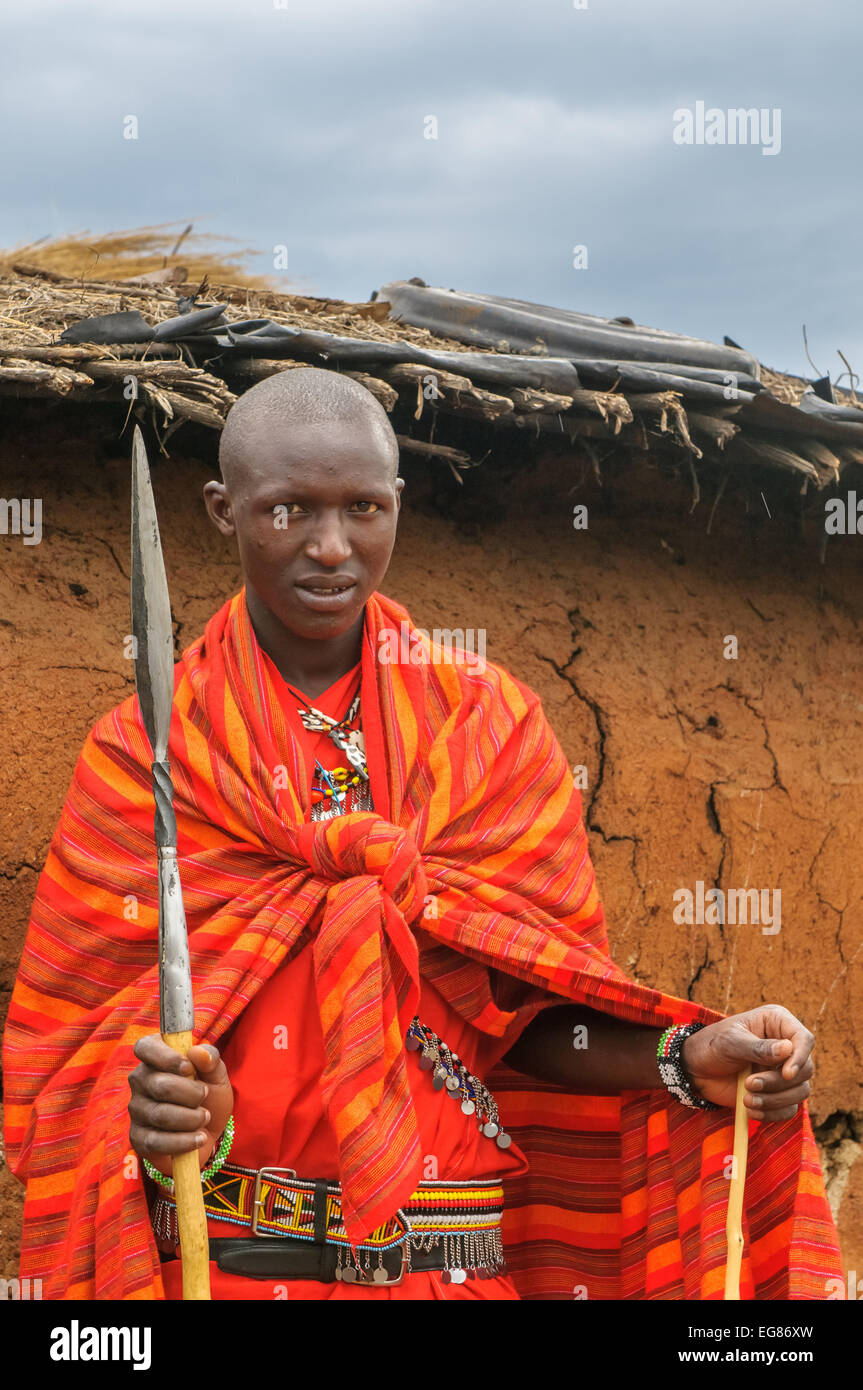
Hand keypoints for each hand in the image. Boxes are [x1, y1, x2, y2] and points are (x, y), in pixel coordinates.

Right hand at [128, 1035, 233, 1176]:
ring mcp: (136, 1110)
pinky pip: (158, 1141)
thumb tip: (198, 1053)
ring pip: (162, 1115)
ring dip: (192, 1118)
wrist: (207, 1132)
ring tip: (204, 1117)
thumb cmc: (208, 1096)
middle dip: (193, 1094)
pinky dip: (185, 1141)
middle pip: (161, 1086)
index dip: (167, 1057)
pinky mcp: (138, 1137)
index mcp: (154, 1057)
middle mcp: (139, 1081)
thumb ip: (211, 1058)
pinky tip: (199, 1138)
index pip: (145, 1047)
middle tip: (205, 1096)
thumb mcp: (216, 1075)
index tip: (189, 1068)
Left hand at [681, 1006, 813, 1119]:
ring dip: (774, 1100)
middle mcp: (786, 1047)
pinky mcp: (777, 1093)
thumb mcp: (730, 1042)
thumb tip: (788, 1048)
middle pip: (805, 1070)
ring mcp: (783, 1071)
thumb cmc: (711, 1045)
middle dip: (778, 1082)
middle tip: (750, 1084)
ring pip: (800, 1091)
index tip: (787, 1074)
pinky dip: (772, 1113)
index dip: (800, 1057)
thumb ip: (757, 1047)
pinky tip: (750, 1110)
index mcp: (777, 1023)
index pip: (804, 1039)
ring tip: (746, 1099)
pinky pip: (789, 1108)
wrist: (696, 1069)